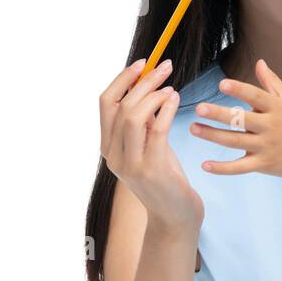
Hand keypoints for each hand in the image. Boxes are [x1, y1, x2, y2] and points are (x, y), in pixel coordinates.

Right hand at [99, 58, 203, 230]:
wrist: (174, 217)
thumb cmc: (165, 179)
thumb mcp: (150, 147)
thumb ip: (144, 124)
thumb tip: (148, 88)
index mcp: (108, 146)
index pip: (106, 103)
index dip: (122, 79)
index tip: (142, 64)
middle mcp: (113, 154)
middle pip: (120, 106)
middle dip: (143, 82)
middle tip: (164, 67)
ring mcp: (130, 164)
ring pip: (133, 117)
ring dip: (153, 95)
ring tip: (171, 86)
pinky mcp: (151, 169)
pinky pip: (156, 131)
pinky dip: (165, 110)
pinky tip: (175, 100)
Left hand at [188, 58, 281, 181]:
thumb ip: (272, 83)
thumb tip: (259, 62)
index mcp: (278, 108)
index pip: (256, 96)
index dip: (239, 89)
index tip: (222, 84)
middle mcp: (272, 127)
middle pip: (241, 120)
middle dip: (219, 114)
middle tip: (199, 107)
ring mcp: (268, 147)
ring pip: (235, 142)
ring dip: (212, 135)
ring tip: (193, 128)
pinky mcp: (265, 165)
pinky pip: (240, 168)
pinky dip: (222, 168)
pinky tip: (204, 165)